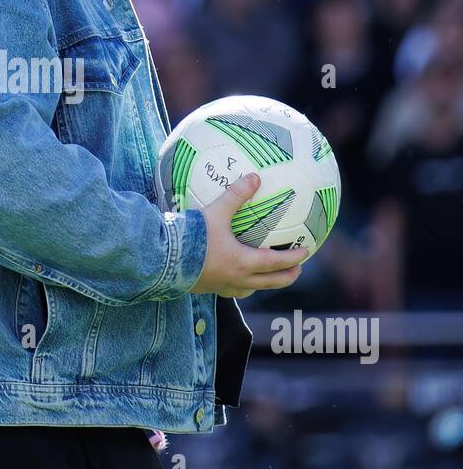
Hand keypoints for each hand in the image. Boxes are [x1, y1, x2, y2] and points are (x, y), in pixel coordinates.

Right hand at [187, 173, 308, 297]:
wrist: (163, 260)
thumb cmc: (191, 238)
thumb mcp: (216, 212)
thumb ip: (236, 195)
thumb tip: (255, 177)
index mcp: (244, 262)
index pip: (277, 263)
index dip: (294, 258)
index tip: (305, 252)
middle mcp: (237, 279)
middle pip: (271, 283)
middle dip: (287, 276)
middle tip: (297, 269)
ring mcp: (222, 286)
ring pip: (252, 289)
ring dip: (264, 283)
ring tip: (268, 276)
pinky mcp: (207, 289)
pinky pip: (231, 291)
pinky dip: (241, 285)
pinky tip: (234, 277)